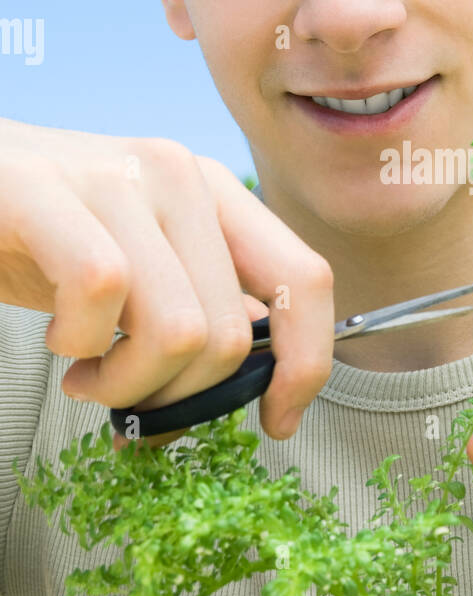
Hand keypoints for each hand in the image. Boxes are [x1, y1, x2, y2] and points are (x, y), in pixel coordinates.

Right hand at [0, 118, 333, 448]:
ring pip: (179, 328)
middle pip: (231, 331)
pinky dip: (79, 343)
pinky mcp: (44, 190)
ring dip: (128, 384)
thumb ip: (201, 308)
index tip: (276, 420)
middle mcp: (177, 176)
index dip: (306, 363)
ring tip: (89, 375)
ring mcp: (115, 177)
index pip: (305, 279)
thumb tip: (251, 384)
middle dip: (178, 395)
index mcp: (214, 192)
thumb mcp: (140, 272)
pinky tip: (61, 343)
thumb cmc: (43, 240)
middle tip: (126, 398)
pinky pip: (102, 290)